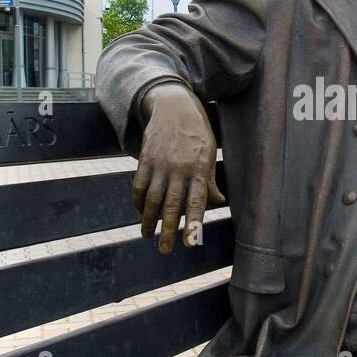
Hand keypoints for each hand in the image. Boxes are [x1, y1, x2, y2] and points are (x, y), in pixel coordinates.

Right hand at [133, 83, 225, 253]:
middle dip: (168, 231)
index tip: (189, 243)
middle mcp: (180, 169)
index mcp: (199, 169)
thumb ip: (210, 180)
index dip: (193, 224)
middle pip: (172, 206)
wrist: (174, 106)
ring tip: (147, 235)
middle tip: (164, 250)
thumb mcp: (210, 153)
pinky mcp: (145, 159)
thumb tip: (218, 202)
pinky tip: (139, 212)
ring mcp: (161, 164)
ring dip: (148, 220)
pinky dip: (137, 201)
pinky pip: (139, 185)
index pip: (197, 202)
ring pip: (152, 199)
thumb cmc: (197, 133)